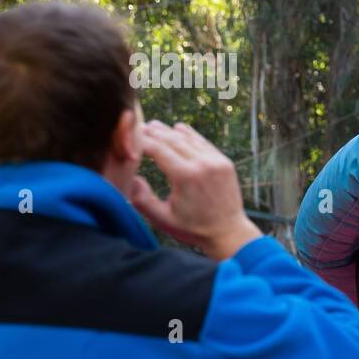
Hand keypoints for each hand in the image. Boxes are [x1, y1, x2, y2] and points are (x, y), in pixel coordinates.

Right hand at [129, 120, 260, 260]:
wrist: (229, 232)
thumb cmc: (193, 229)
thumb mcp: (162, 219)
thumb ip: (141, 199)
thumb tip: (130, 177)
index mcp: (186, 176)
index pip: (158, 149)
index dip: (142, 141)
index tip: (129, 137)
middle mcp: (203, 164)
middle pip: (173, 140)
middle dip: (154, 132)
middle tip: (138, 126)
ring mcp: (217, 161)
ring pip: (189, 139)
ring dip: (171, 131)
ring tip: (155, 126)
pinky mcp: (225, 163)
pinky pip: (204, 143)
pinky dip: (190, 135)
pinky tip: (179, 129)